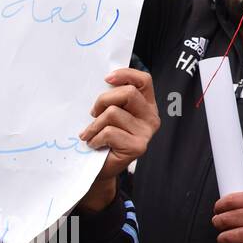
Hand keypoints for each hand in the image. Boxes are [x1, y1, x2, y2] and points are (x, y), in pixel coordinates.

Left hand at [78, 69, 160, 208]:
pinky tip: (95, 144)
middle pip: (128, 93)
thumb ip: (113, 98)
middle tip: (93, 113)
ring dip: (94, 124)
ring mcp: (146, 132)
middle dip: (103, 100)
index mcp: (146, 104)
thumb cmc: (103, 137)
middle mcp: (151, 117)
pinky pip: (109, 132)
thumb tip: (103, 81)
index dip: (126, 75)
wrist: (100, 167)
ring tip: (91, 133)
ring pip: (113, 113)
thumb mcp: (109, 112)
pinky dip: (95, 138)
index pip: (144, 80)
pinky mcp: (138, 146)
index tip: (106, 79)